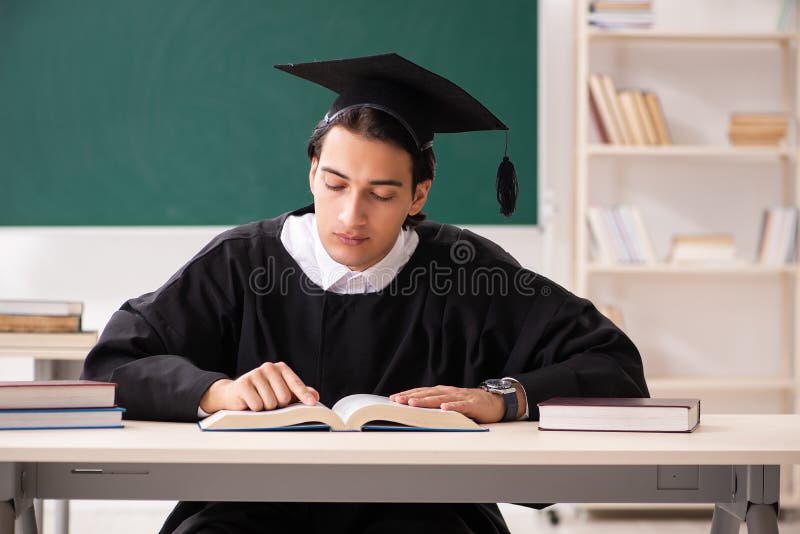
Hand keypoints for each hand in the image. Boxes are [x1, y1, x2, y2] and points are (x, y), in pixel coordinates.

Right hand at [199, 361, 318, 413]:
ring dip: (265, 409)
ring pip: (270, 403)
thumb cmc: (261, 393)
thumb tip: (315, 396)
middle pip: (284, 397)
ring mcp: (255, 374)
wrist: (234, 394)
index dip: (304, 395)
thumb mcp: (280, 392)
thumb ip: (297, 393)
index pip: (295, 383)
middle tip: (269, 402)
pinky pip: (257, 405)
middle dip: (278, 405)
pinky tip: (249, 403)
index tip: (312, 403)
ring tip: (259, 402)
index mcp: (280, 368)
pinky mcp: (243, 383)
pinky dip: (255, 409)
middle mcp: (269, 367)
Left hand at [389, 385, 506, 423]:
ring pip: (441, 398)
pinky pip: (461, 406)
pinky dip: (452, 407)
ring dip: (426, 400)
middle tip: (397, 400)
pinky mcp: (473, 404)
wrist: (496, 402)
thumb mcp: (452, 403)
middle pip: (428, 394)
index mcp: (444, 392)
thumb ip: (438, 405)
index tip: (393, 398)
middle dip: (412, 396)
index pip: (423, 392)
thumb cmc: (471, 404)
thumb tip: (417, 411)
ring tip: (413, 403)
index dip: (408, 393)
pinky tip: (444, 408)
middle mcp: (450, 392)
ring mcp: (461, 398)